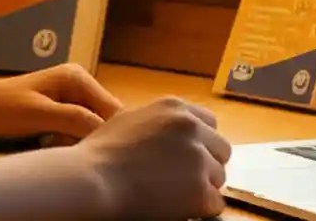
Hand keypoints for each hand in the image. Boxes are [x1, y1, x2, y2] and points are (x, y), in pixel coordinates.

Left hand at [0, 63, 122, 141]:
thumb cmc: (0, 108)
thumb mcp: (38, 115)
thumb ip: (74, 119)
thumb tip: (108, 131)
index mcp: (77, 77)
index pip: (112, 108)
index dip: (111, 132)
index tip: (103, 154)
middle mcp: (78, 84)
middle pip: (103, 118)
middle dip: (93, 137)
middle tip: (74, 149)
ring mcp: (69, 98)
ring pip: (90, 127)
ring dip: (80, 141)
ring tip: (58, 144)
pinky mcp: (59, 112)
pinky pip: (76, 131)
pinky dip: (69, 142)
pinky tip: (52, 144)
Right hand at [76, 96, 230, 218]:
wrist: (94, 179)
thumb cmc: (100, 153)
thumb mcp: (129, 118)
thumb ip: (156, 120)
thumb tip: (168, 132)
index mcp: (176, 107)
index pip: (210, 123)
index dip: (201, 142)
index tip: (189, 156)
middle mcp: (192, 127)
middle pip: (220, 149)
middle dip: (207, 164)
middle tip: (184, 179)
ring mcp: (198, 158)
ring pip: (218, 177)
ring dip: (202, 187)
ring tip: (175, 194)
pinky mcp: (199, 189)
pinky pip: (215, 203)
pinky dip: (201, 209)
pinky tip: (179, 208)